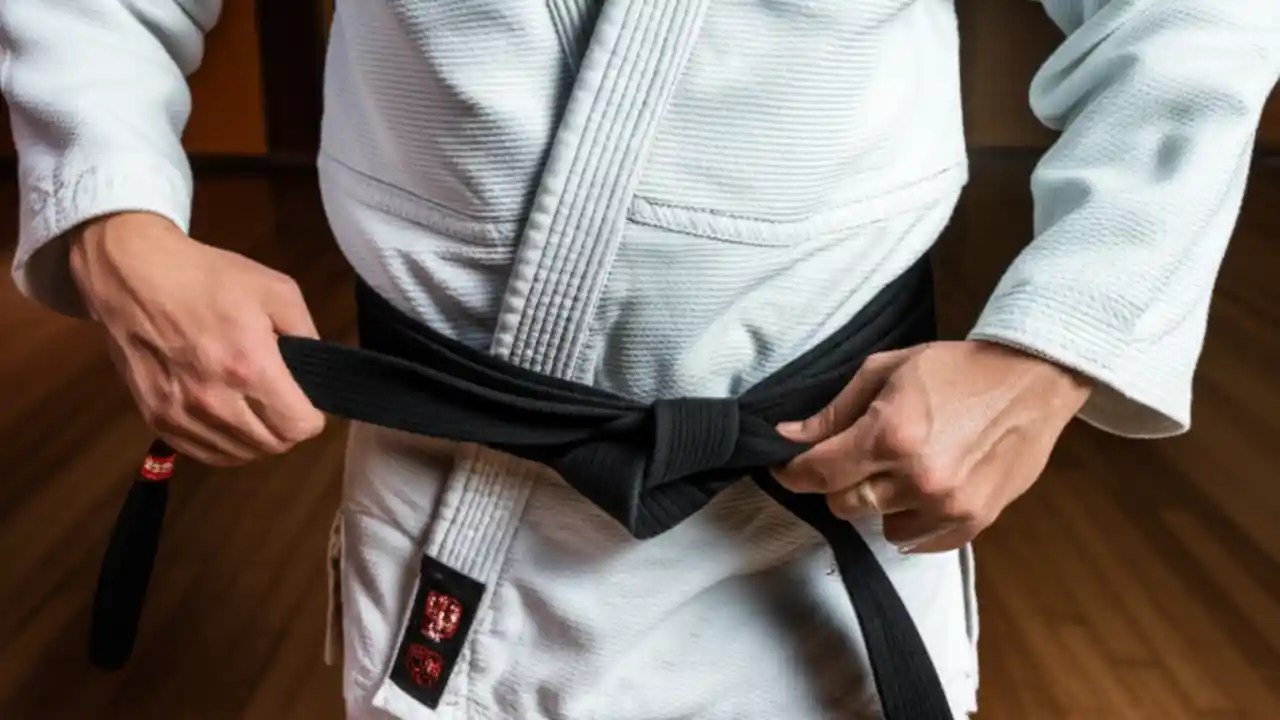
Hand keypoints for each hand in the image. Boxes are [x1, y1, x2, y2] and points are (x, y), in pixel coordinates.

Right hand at [69, 212, 324, 466]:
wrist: (133, 275)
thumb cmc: (209, 278)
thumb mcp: (276, 290)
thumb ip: (306, 333)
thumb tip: (316, 367)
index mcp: (249, 368)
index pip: (297, 427)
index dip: (312, 418)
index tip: (309, 403)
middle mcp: (215, 401)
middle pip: (272, 446)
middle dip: (288, 429)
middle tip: (284, 405)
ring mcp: (182, 414)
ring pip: (239, 455)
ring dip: (257, 439)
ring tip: (257, 412)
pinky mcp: (156, 419)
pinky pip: (204, 454)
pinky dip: (225, 445)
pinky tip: (230, 423)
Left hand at [772, 340, 1091, 552]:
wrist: (1033, 380)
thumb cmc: (957, 369)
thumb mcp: (886, 371)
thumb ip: (834, 412)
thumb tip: (788, 437)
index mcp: (891, 435)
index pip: (819, 473)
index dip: (793, 473)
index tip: (787, 468)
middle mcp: (917, 478)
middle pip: (844, 504)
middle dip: (839, 482)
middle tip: (855, 458)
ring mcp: (948, 505)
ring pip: (879, 526)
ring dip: (879, 502)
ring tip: (899, 469)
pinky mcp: (973, 522)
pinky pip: (917, 541)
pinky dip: (911, 520)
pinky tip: (922, 490)